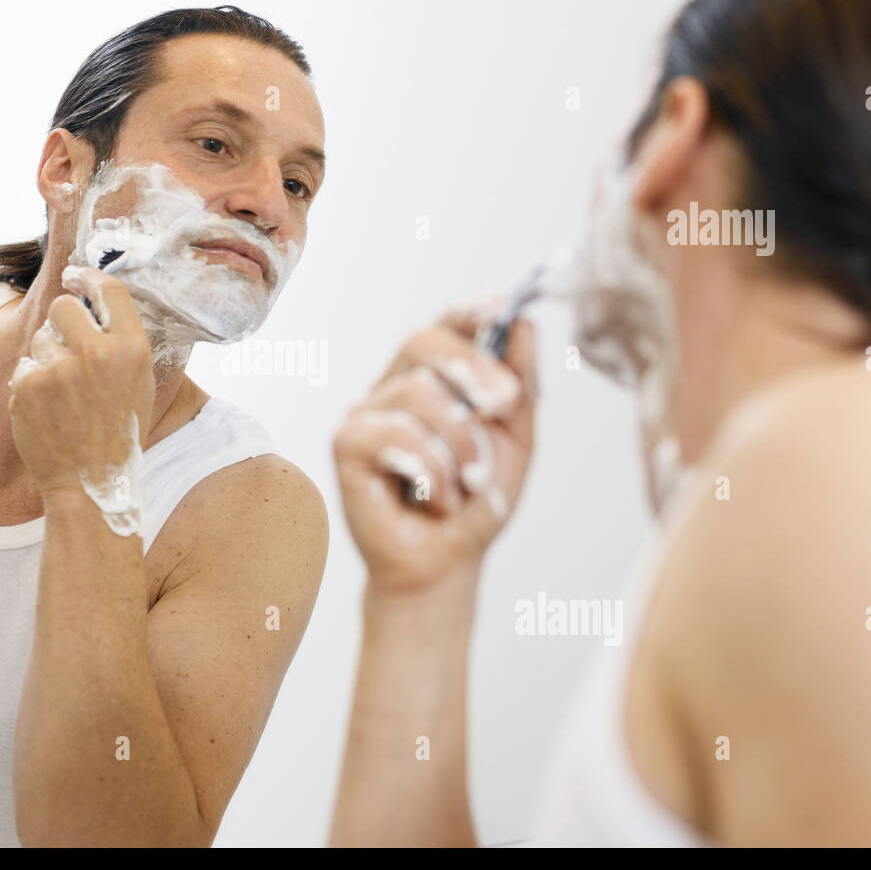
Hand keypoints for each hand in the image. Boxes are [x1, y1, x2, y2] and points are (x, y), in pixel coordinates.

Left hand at [8, 267, 155, 505]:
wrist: (92, 484)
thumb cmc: (118, 433)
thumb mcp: (138, 384)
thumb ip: (121, 343)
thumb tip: (96, 301)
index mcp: (132, 349)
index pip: (110, 291)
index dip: (89, 277)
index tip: (76, 275)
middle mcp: (97, 353)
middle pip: (62, 306)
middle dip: (60, 322)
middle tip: (65, 347)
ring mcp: (59, 369)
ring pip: (40, 339)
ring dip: (45, 360)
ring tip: (62, 397)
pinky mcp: (28, 386)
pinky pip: (23, 368)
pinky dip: (29, 387)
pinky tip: (47, 412)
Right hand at [332, 300, 536, 592]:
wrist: (447, 564)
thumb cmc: (476, 502)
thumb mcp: (515, 440)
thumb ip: (521, 384)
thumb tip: (523, 323)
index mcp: (435, 377)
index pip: (445, 325)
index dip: (469, 309)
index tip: (502, 306)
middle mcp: (395, 386)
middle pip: (421, 341)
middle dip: (471, 366)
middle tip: (505, 404)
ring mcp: (366, 413)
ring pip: (416, 392)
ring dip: (460, 442)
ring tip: (470, 483)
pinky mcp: (346, 445)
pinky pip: (394, 435)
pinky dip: (431, 470)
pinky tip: (436, 500)